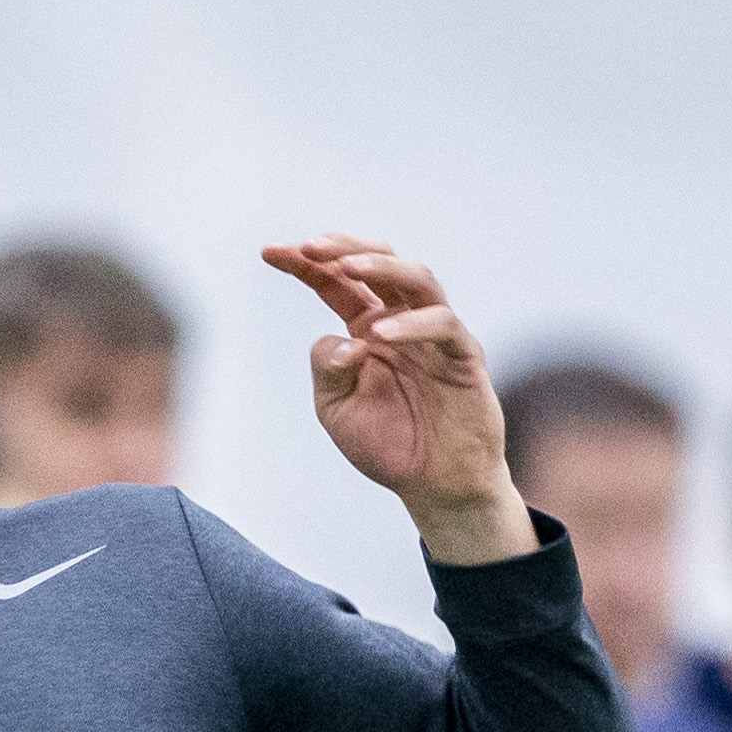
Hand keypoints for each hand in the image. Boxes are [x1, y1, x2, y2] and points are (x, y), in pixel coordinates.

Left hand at [261, 235, 537, 564]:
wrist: (435, 484)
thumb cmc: (387, 443)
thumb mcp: (336, 409)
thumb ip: (327, 370)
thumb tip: (344, 341)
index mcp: (367, 328)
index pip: (336, 283)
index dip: (305, 264)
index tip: (268, 253)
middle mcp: (401, 321)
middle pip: (378, 263)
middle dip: (343, 248)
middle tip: (310, 246)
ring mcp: (435, 334)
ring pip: (417, 279)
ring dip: (381, 267)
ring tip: (347, 266)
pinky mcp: (464, 355)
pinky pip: (443, 325)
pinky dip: (412, 324)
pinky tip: (381, 334)